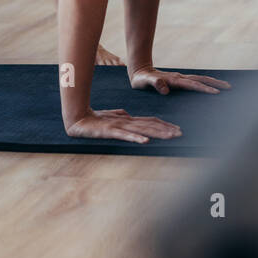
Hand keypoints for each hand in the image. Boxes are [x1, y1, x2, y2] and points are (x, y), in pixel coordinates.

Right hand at [65, 108, 181, 143]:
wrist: (77, 119)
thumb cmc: (94, 119)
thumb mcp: (111, 117)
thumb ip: (121, 115)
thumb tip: (129, 115)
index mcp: (129, 119)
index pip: (150, 121)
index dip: (164, 125)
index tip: (177, 129)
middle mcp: (127, 121)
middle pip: (150, 125)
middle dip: (166, 129)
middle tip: (181, 133)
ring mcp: (119, 126)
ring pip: (142, 130)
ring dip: (158, 134)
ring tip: (171, 137)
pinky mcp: (110, 131)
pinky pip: (125, 136)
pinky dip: (136, 139)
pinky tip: (145, 142)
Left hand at [129, 67, 230, 94]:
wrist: (139, 70)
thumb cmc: (140, 79)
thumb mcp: (143, 82)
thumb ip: (154, 83)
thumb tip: (165, 89)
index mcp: (174, 80)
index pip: (192, 85)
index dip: (204, 88)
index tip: (216, 92)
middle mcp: (179, 77)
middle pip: (201, 79)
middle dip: (215, 83)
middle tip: (229, 88)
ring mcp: (180, 78)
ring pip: (200, 79)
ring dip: (213, 82)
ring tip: (226, 86)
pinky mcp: (179, 81)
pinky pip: (196, 81)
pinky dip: (206, 83)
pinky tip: (211, 86)